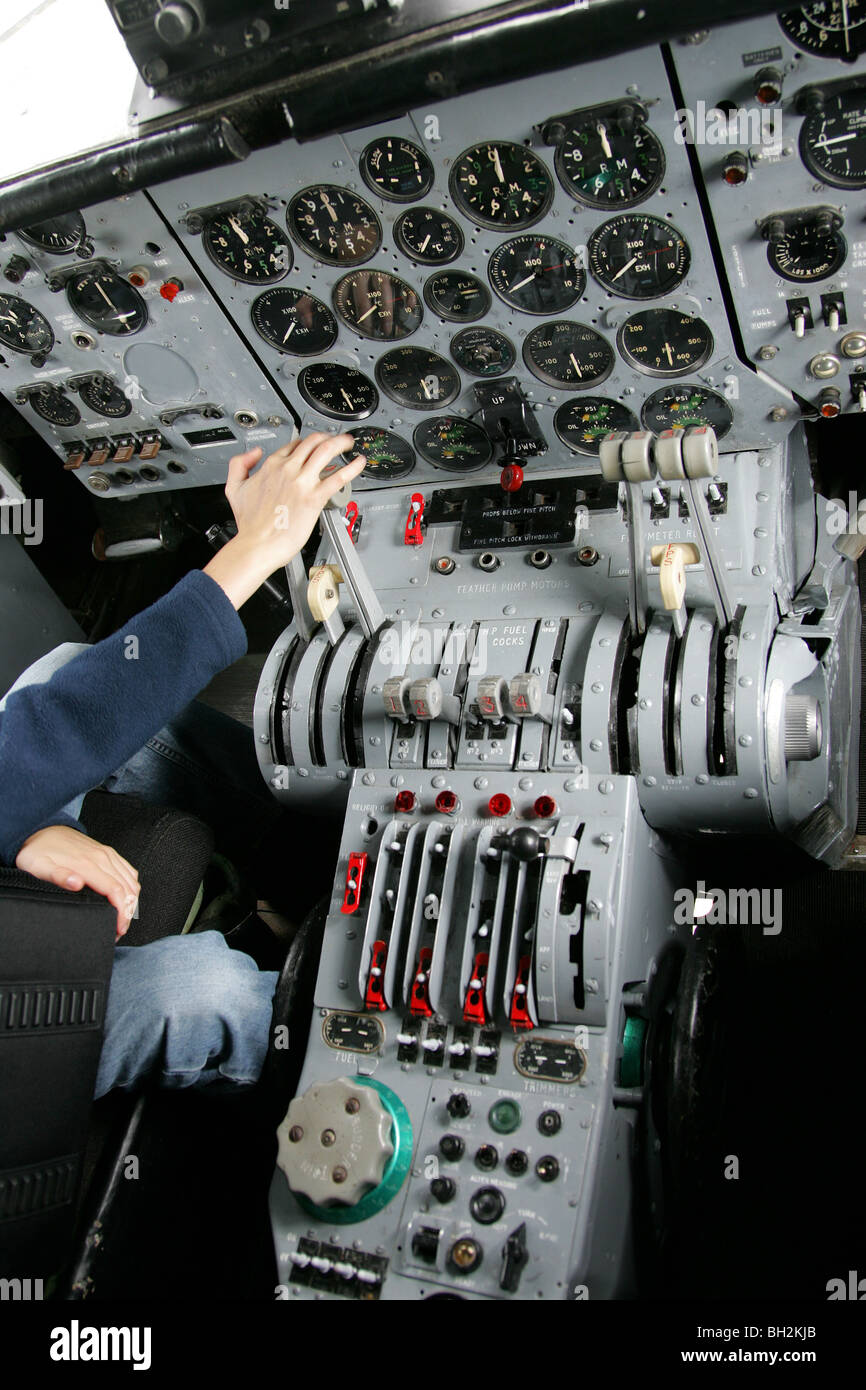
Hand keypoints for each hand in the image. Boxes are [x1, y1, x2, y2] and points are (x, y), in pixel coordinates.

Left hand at [16, 825, 139, 941]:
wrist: (41, 830)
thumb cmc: (38, 851)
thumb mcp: (38, 866)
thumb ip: (57, 875)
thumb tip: (76, 883)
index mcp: (87, 864)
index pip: (115, 891)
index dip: (121, 913)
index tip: (119, 928)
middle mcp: (101, 857)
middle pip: (128, 888)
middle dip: (128, 912)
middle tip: (120, 929)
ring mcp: (106, 854)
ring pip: (131, 880)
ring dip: (132, 901)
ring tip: (123, 917)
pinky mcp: (107, 852)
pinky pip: (129, 870)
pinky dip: (132, 886)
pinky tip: (126, 897)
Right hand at [203, 432, 365, 608]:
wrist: (258, 545)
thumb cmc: (250, 525)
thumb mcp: (234, 488)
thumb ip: (240, 465)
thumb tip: (254, 453)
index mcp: (271, 466)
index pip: (293, 445)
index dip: (306, 443)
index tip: (314, 445)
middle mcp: (288, 470)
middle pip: (312, 442)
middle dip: (327, 436)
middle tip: (336, 439)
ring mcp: (302, 482)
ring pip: (326, 450)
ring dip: (341, 442)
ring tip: (349, 443)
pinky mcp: (315, 497)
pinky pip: (339, 476)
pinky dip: (352, 467)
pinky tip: (359, 463)